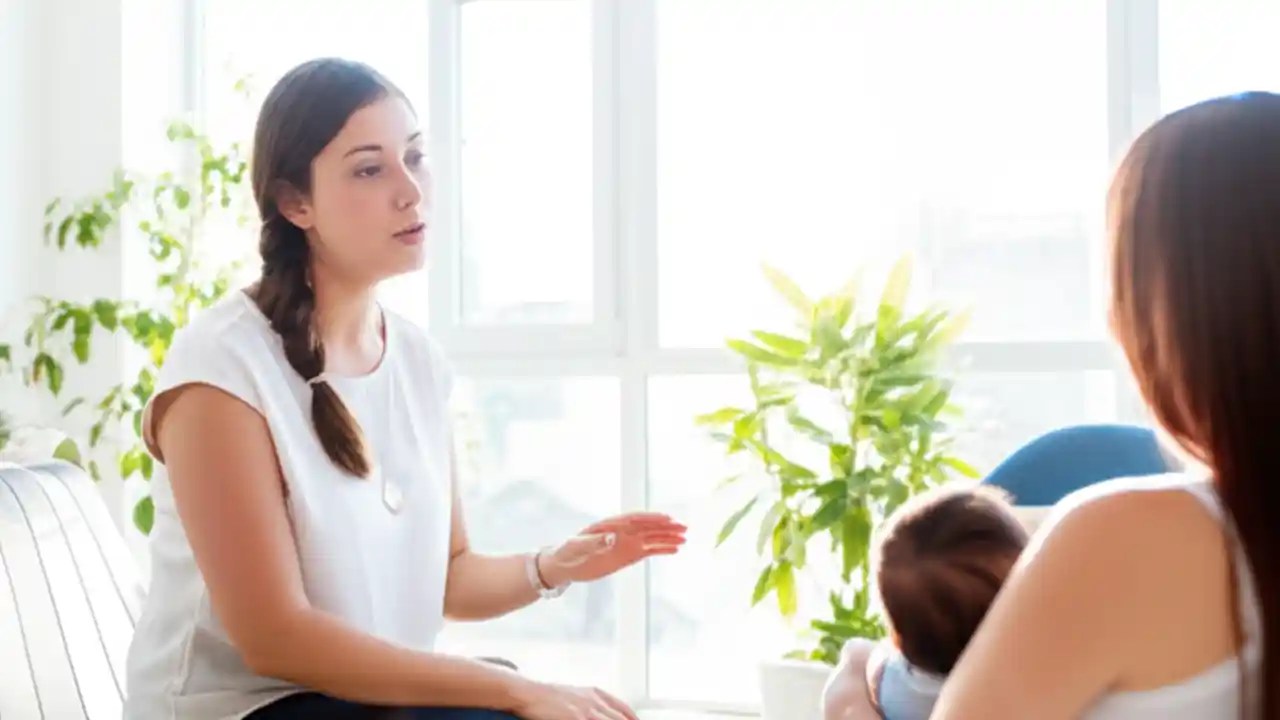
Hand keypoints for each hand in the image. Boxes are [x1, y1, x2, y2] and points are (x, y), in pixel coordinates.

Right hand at [512, 681, 638, 719]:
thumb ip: (592, 703)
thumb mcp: (576, 695)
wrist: (529, 692)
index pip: (624, 709)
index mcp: (596, 693)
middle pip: (620, 719)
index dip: (633, 718)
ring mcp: (585, 710)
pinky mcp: (575, 717)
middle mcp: (594, 700)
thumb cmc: (549, 696)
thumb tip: (604, 712)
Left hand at [539, 512, 686, 586]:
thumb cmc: (567, 552)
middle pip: (647, 527)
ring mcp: (626, 543)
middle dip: (665, 527)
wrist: (563, 565)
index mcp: (610, 525)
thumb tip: (613, 538)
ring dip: (667, 538)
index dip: (651, 518)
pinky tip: (674, 550)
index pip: (634, 519)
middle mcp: (621, 532)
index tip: (667, 519)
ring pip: (651, 538)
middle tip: (684, 528)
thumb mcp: (578, 547)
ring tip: (684, 539)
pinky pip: (648, 551)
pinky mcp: (627, 555)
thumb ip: (596, 543)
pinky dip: (661, 550)